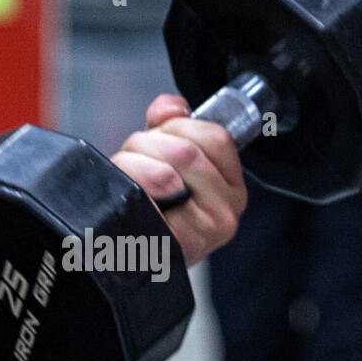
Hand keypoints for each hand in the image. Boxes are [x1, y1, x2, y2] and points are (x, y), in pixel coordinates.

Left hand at [110, 94, 247, 266]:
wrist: (130, 254)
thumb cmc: (151, 207)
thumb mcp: (162, 156)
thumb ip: (169, 125)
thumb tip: (172, 106)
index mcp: (231, 184)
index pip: (214, 136)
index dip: (177, 128)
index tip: (160, 140)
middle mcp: (227, 209)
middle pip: (185, 150)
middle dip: (146, 145)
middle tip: (137, 164)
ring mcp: (207, 230)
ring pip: (164, 171)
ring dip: (132, 166)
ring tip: (132, 183)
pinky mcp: (181, 244)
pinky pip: (149, 197)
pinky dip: (132, 187)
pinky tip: (132, 199)